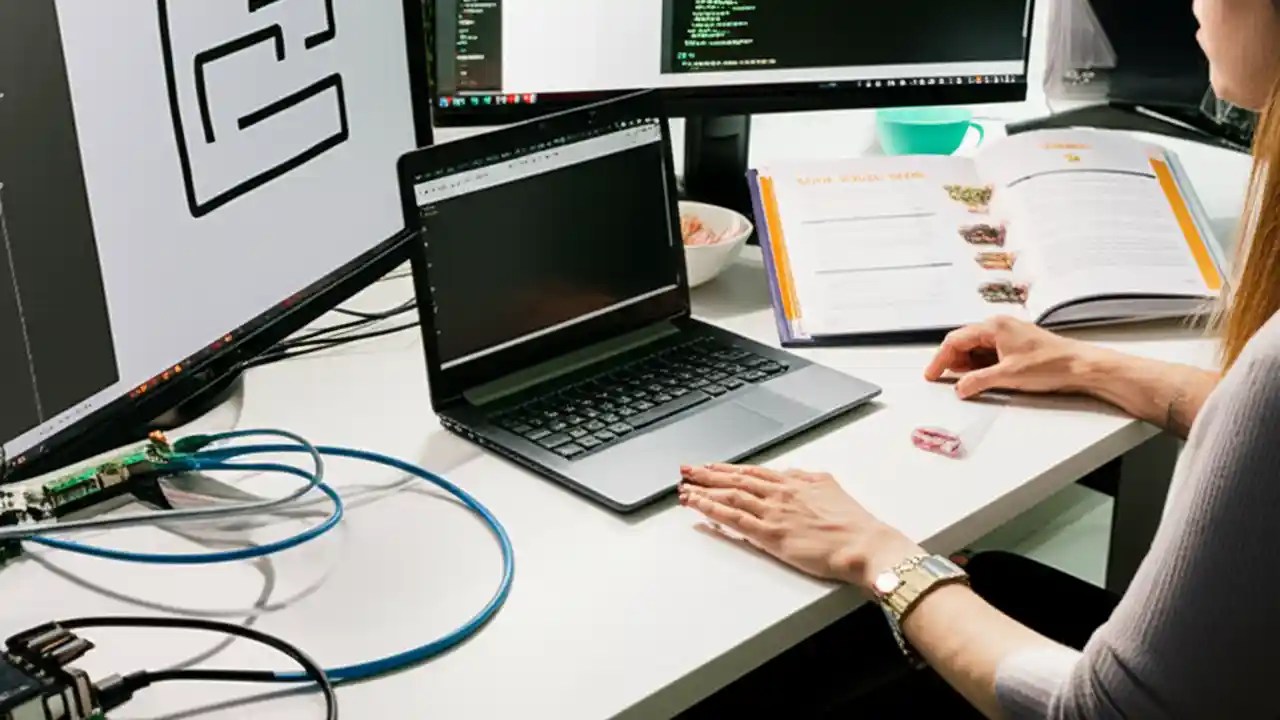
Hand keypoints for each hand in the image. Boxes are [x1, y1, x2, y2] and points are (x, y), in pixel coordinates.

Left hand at [678, 464, 922, 589]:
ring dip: (703, 489)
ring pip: (730, 494)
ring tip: (683, 486)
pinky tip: (695, 505)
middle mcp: (780, 493)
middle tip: (686, 469)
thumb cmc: (853, 523)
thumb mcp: (830, 487)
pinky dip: (710, 509)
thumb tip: (794, 475)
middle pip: (736, 479)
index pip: (753, 472)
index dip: (729, 469)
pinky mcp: (770, 534)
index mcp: (794, 482)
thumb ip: (808, 480)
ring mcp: (773, 512)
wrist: (863, 543)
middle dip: (707, 473)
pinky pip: (733, 518)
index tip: (711, 466)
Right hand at [924, 315, 1102, 399]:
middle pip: (964, 341)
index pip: (956, 340)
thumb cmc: (1051, 363)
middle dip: (952, 361)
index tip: (932, 374)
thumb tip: (960, 387)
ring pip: (977, 348)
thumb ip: (978, 381)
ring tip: (963, 381)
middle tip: (944, 379)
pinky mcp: (1017, 346)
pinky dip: (981, 365)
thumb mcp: (1007, 376)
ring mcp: (1009, 335)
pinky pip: (990, 352)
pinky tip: (981, 377)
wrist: (1081, 366)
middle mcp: (1000, 326)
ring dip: (967, 364)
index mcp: (994, 326)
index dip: (940, 359)